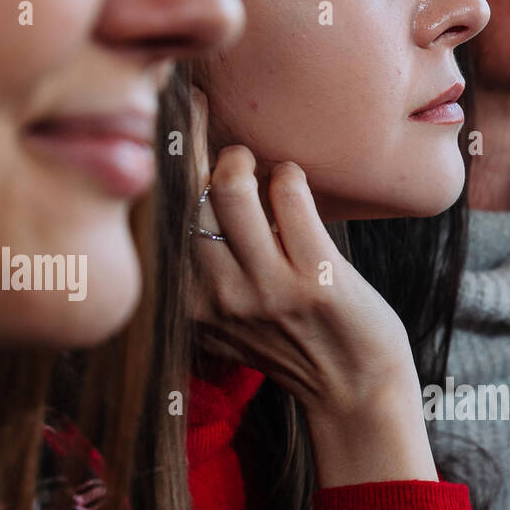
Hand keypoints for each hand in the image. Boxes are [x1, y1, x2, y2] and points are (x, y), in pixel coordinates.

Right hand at [187, 87, 436, 484]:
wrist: (356, 395)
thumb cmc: (293, 346)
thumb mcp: (225, 320)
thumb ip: (198, 271)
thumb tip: (177, 192)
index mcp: (189, 306)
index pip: (155, 223)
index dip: (154, 165)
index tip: (158, 126)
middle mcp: (220, 298)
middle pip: (185, 198)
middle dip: (188, 143)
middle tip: (199, 115)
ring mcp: (269, 290)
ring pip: (231, 191)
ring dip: (240, 160)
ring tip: (250, 161)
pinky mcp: (318, 281)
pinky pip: (290, 200)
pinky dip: (289, 177)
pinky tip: (291, 181)